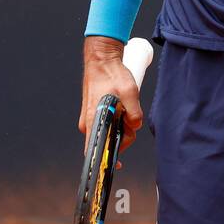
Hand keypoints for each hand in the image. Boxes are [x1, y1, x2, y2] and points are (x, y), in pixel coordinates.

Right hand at [79, 36, 144, 162]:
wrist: (102, 59)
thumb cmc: (111, 74)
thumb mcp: (129, 92)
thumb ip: (134, 113)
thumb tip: (135, 127)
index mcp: (93, 122)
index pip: (94, 152)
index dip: (106, 160)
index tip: (117, 164)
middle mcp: (88, 123)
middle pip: (106, 142)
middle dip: (122, 137)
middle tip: (131, 122)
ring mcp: (90, 118)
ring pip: (108, 132)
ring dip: (120, 127)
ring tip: (127, 111)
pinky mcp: (94, 112)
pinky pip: (106, 124)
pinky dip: (116, 121)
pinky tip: (123, 110)